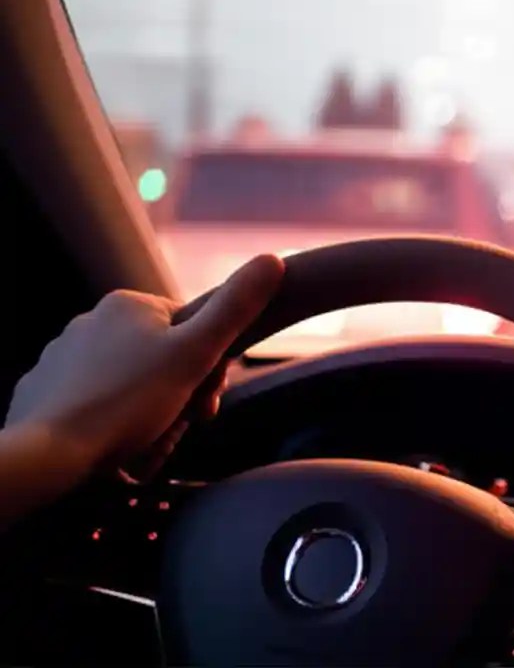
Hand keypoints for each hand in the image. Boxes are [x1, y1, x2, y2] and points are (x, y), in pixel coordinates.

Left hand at [4, 254, 282, 476]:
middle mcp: (90, 320)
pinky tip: (111, 442)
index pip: (190, 328)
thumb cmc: (129, 401)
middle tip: (179, 424)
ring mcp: (61, 355)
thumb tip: (273, 259)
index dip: (207, 366)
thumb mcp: (196, 354)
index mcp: (128, 304)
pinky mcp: (43, 389)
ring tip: (144, 439)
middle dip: (177, 393)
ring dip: (147, 410)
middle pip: (160, 357)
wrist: (49, 452)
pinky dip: (107, 420)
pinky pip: (92, 401)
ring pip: (129, 382)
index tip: (205, 402)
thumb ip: (235, 307)